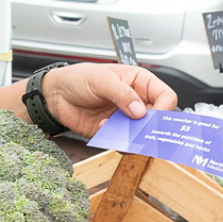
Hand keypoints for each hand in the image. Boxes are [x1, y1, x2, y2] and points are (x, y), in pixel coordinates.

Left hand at [42, 63, 177, 137]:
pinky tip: (102, 127)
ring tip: (113, 128)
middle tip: (136, 131)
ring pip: (142, 135)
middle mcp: (137, 101)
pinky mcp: (114, 132)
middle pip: (156, 120)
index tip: (152, 118)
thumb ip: (122, 94)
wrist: (57, 95)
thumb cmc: (79, 78)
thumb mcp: (102, 80)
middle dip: (148, 127)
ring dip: (131, 136)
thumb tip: (140, 111)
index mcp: (140, 82)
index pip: (165, 97)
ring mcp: (126, 118)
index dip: (163, 109)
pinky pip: (124, 143)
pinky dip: (117, 141)